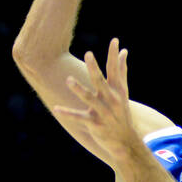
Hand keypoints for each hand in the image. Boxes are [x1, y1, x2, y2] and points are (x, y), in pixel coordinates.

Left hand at [52, 38, 137, 164]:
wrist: (125, 141)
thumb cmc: (122, 112)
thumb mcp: (123, 92)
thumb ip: (122, 70)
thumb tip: (124, 51)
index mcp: (117, 90)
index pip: (115, 69)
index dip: (114, 55)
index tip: (114, 40)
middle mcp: (110, 99)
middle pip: (100, 81)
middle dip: (94, 68)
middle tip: (88, 54)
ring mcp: (102, 112)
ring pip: (89, 98)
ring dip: (79, 89)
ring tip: (69, 80)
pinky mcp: (94, 123)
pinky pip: (79, 117)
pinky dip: (68, 113)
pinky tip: (56, 109)